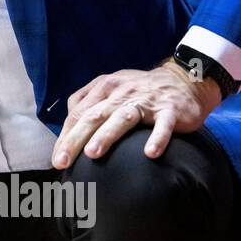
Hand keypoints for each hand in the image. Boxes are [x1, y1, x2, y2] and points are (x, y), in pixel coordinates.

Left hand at [51, 61, 220, 169]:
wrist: (184, 79)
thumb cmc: (140, 90)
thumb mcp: (111, 87)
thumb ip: (88, 102)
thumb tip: (67, 127)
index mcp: (104, 87)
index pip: (78, 113)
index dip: (65, 135)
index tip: (56, 159)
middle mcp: (122, 92)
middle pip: (93, 116)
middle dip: (75, 139)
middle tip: (62, 161)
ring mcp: (146, 101)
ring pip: (123, 118)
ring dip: (107, 135)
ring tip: (92, 154)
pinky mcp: (170, 110)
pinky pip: (163, 125)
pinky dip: (157, 138)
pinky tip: (150, 153)